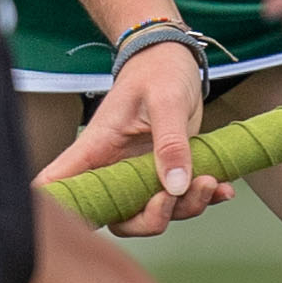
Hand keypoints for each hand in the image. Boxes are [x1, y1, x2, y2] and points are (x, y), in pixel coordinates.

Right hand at [31, 41, 232, 237]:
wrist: (173, 59)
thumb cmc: (158, 71)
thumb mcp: (166, 101)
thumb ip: (170, 143)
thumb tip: (175, 185)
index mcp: (96, 148)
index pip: (60, 184)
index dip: (64, 211)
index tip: (85, 223)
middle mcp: (113, 168)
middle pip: (117, 219)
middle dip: (150, 219)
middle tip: (174, 196)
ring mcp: (138, 174)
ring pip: (153, 214)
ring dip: (185, 207)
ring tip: (210, 182)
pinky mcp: (163, 174)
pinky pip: (180, 200)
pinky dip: (203, 199)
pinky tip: (221, 188)